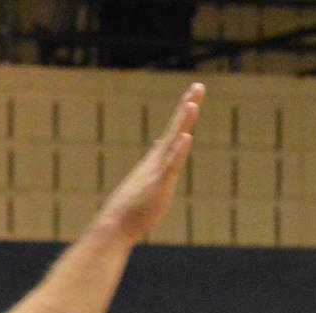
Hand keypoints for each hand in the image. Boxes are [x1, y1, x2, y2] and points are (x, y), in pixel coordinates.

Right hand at [95, 84, 203, 241]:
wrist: (116, 225)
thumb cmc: (133, 205)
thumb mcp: (150, 176)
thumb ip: (159, 159)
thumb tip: (162, 142)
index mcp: (158, 159)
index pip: (175, 130)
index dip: (185, 111)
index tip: (194, 93)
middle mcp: (158, 159)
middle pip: (176, 127)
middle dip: (187, 106)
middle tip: (199, 85)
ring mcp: (158, 171)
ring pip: (173, 142)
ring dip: (183, 123)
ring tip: (193, 104)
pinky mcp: (159, 185)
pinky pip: (170, 166)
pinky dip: (178, 151)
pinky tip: (187, 137)